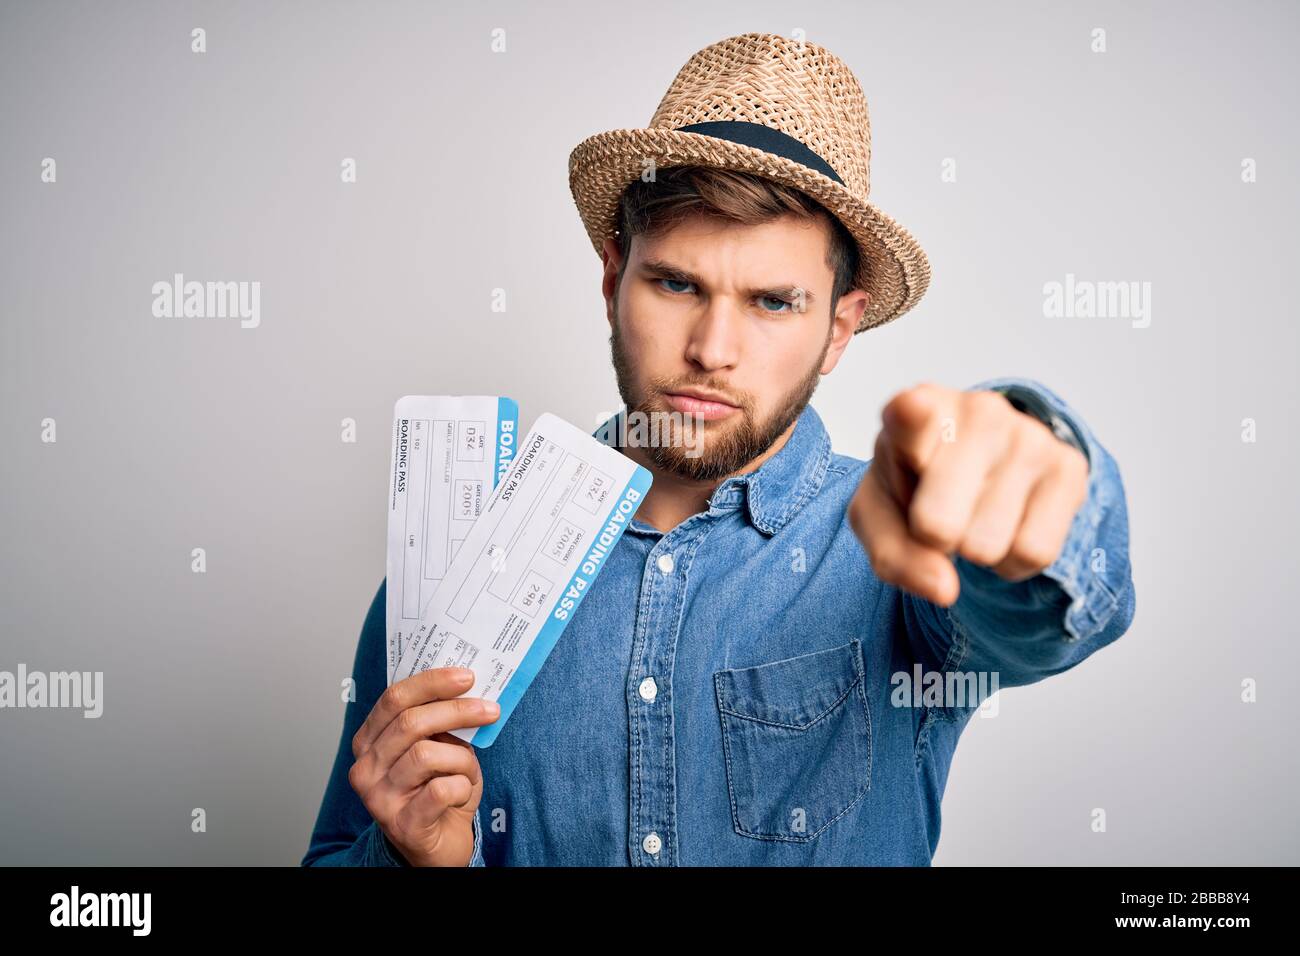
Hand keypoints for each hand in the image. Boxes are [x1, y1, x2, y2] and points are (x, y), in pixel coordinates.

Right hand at [348, 667, 499, 865]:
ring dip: (461, 759)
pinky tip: (461, 793)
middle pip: (410, 723)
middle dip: (457, 711)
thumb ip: (441, 722)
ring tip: (468, 770)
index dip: (431, 682)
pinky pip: (441, 790)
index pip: (394, 699)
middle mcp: (366, 769)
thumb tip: (467, 688)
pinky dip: (462, 786)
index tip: (466, 676)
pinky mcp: (402, 825)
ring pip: (427, 755)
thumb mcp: (438, 749)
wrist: (438, 845)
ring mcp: (379, 799)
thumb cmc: (438, 791)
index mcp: (370, 742)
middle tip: (489, 709)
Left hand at [847, 383, 1088, 606]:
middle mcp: (976, 410)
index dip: (910, 416)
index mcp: (912, 411)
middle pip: (937, 525)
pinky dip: (1012, 561)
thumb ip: (892, 554)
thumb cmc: (915, 484)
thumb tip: (945, 589)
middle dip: (933, 540)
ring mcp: (1028, 434)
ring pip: (989, 545)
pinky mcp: (1069, 466)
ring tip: (972, 514)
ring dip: (975, 551)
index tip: (911, 410)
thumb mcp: (879, 517)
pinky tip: (1005, 527)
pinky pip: (1035, 552)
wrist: (972, 468)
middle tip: (937, 514)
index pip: (910, 413)